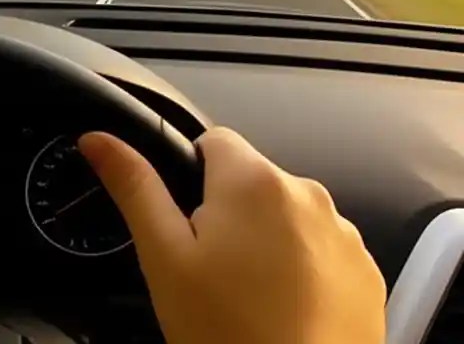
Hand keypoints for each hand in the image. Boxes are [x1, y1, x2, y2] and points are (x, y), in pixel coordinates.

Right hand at [79, 127, 384, 343]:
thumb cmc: (226, 333)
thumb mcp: (163, 258)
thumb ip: (134, 188)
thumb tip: (98, 141)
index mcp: (254, 183)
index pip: (213, 140)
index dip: (191, 178)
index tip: (187, 225)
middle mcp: (309, 196)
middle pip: (252, 181)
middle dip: (228, 213)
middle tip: (209, 270)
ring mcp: (345, 235)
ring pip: (287, 218)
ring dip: (267, 241)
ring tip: (246, 296)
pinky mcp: (366, 272)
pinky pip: (322, 251)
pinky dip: (302, 271)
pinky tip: (281, 310)